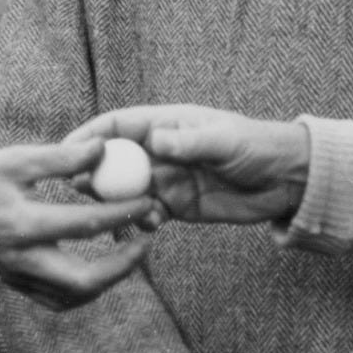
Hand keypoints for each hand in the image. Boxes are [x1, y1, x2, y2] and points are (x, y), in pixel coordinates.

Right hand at [0, 138, 156, 311]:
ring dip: (108, 279)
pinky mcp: (16, 283)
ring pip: (74, 297)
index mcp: (23, 225)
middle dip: (123, 265)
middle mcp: (22, 259)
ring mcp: (18, 276)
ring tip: (129, 253)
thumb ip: (62, 157)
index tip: (147, 199)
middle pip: (84, 281)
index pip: (85, 225)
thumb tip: (104, 149)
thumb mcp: (17, 159)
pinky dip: (85, 289)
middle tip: (145, 241)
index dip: (122, 213)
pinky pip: (58, 299)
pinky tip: (99, 269)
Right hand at [68, 107, 310, 225]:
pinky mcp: (176, 206)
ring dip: (114, 203)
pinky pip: (145, 215)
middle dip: (95, 174)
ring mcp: (166, 179)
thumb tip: (154, 141)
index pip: (118, 125)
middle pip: (114, 161)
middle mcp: (160, 151)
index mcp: (166, 124)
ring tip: (113, 215)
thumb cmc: (257, 146)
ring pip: (125, 191)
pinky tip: (145, 228)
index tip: (67, 149)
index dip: (91, 135)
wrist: (285, 180)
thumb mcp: (224, 140)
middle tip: (80, 190)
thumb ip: (189, 142)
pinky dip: (138, 222)